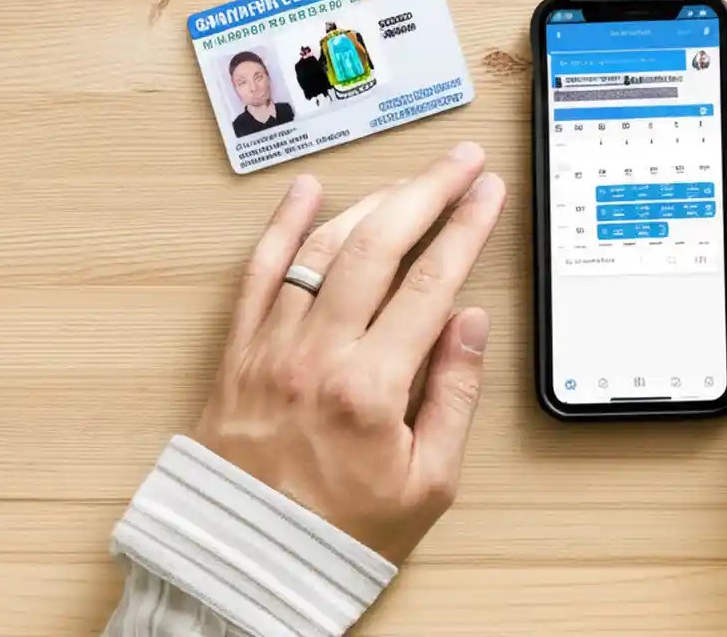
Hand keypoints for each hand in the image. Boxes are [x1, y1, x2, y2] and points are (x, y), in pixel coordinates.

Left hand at [194, 142, 505, 563]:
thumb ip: (454, 394)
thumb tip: (470, 322)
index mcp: (371, 388)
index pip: (431, 283)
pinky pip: (258, 274)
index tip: (488, 194)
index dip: (466, 229)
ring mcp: (271, 348)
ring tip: (407, 180)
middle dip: (426, 193)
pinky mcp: (237, 353)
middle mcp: (317, 355)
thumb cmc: (342, 532)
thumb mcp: (428, 482)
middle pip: (379, 247)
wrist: (250, 564)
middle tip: (459, 162)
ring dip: (370, 204)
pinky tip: (306, 193)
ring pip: (321, 249)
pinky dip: (280, 227)